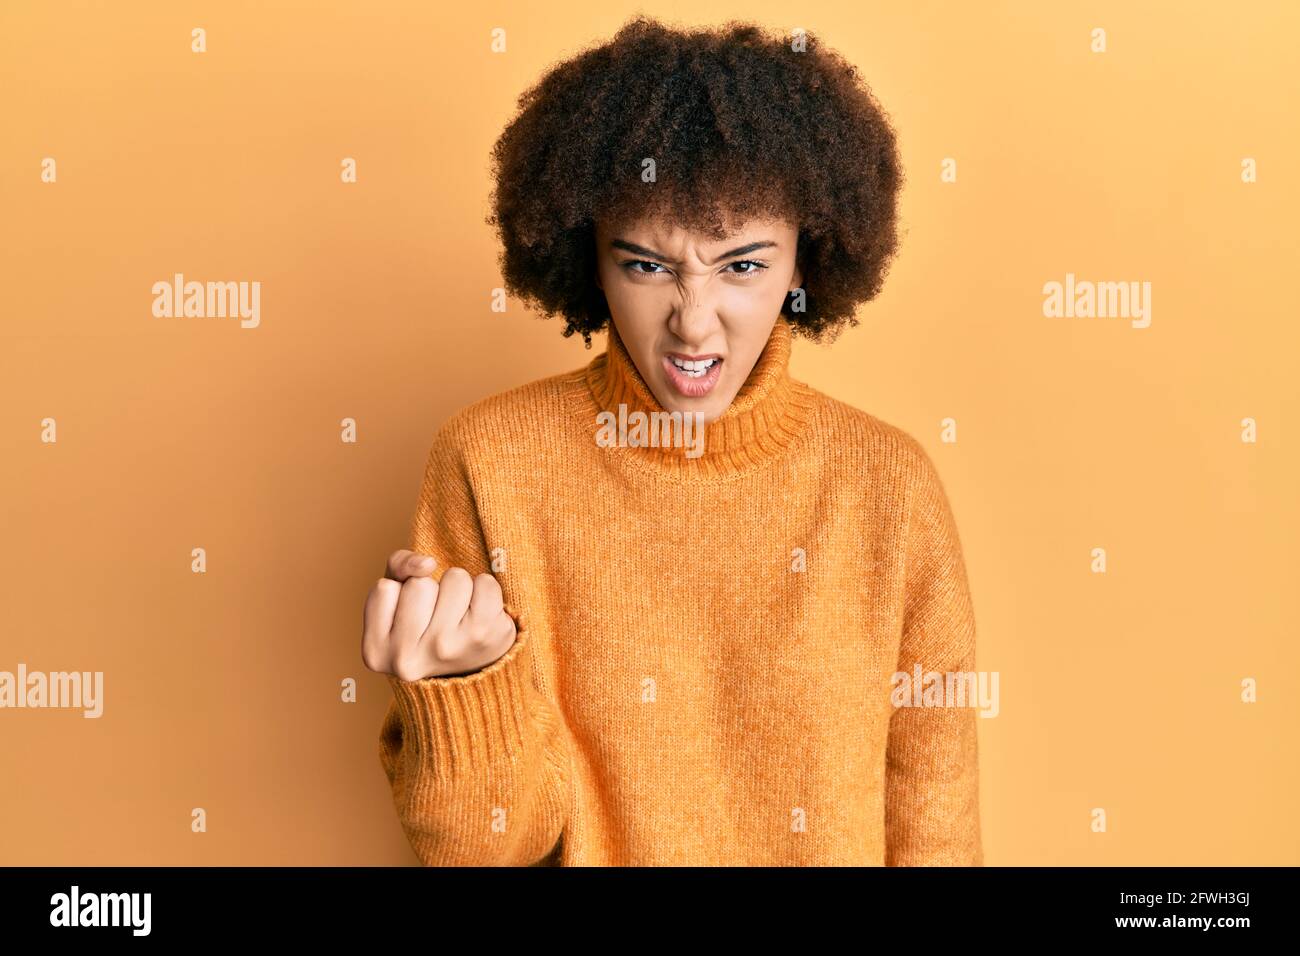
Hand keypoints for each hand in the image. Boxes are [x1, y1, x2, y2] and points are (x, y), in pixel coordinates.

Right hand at [362, 550, 517, 680]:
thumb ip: (398, 566)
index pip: (385, 588)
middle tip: (436, 616)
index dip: (400, 591)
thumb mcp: (397, 597)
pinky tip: (479, 613)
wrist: (469, 673)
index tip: (408, 616)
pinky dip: (484, 588)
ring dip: (459, 587)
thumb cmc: (425, 625)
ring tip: (458, 614)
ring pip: (455, 579)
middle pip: (421, 583)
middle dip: (431, 588)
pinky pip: (486, 583)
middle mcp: (410, 658)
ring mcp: (450, 650)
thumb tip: (427, 564)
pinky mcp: (488, 638)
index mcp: (375, 652)